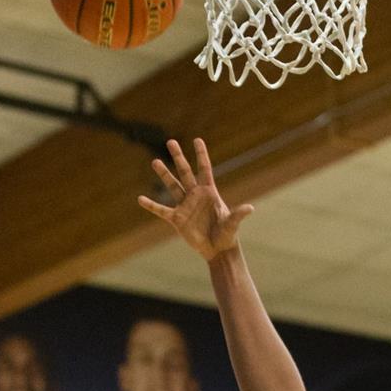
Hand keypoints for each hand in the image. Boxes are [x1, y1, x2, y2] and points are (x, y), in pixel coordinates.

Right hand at [137, 138, 254, 261]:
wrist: (218, 250)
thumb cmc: (227, 235)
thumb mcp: (232, 224)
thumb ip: (238, 215)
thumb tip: (250, 208)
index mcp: (209, 192)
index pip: (204, 169)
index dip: (201, 155)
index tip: (197, 140)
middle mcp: (195, 195)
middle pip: (185, 172)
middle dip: (178, 157)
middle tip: (171, 141)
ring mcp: (185, 206)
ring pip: (172, 186)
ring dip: (164, 174)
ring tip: (155, 161)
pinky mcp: (177, 219)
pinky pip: (162, 210)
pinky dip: (151, 205)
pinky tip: (140, 199)